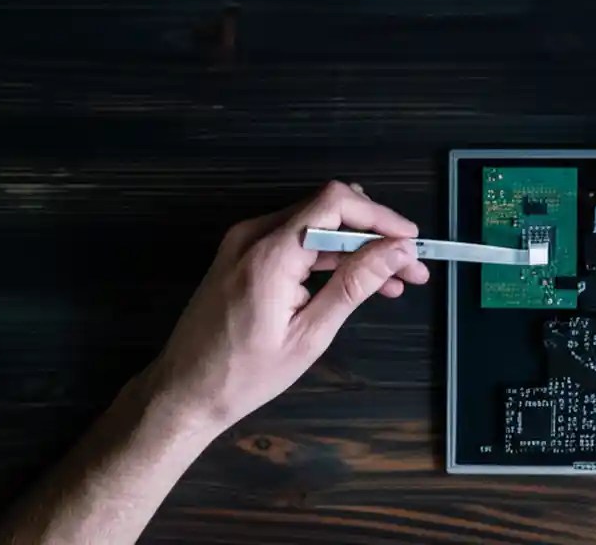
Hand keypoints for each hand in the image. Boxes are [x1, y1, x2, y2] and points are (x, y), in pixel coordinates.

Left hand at [141, 181, 429, 431]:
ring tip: (394, 279)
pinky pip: (297, 239)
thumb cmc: (244, 375)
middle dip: (376, 235)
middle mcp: (253, 235)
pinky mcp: (243, 253)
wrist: (184, 391)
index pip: (334, 204)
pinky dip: (330, 255)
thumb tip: (398, 252)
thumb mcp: (309, 335)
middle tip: (411, 268)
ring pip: (316, 224)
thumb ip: (355, 285)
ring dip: (357, 246)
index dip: (380, 216)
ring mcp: (244, 242)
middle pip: (329, 210)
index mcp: (269, 255)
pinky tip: (357, 281)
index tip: (411, 241)